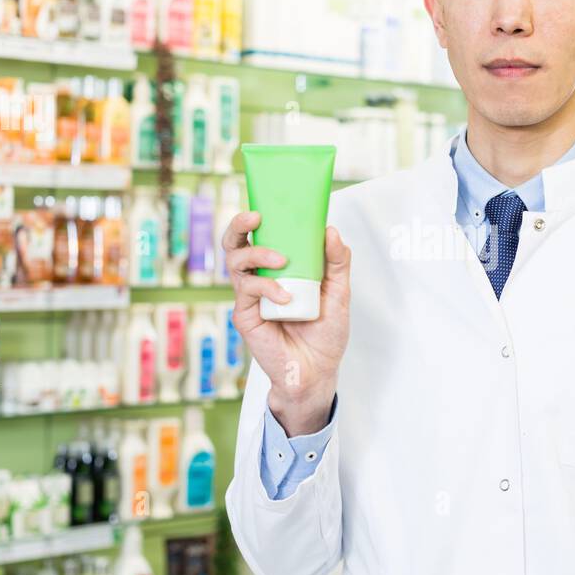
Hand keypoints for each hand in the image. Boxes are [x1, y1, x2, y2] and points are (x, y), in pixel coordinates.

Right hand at [222, 210, 350, 435]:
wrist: (317, 371)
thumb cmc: (325, 333)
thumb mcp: (339, 292)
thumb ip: (337, 262)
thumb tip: (331, 230)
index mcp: (277, 268)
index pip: (260, 235)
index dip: (257, 217)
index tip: (267, 202)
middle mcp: (259, 278)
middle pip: (235, 243)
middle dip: (239, 225)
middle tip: (256, 216)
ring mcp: (250, 296)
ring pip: (235, 262)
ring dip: (257, 253)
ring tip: (282, 260)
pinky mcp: (245, 315)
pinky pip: (247, 290)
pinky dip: (266, 287)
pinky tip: (285, 296)